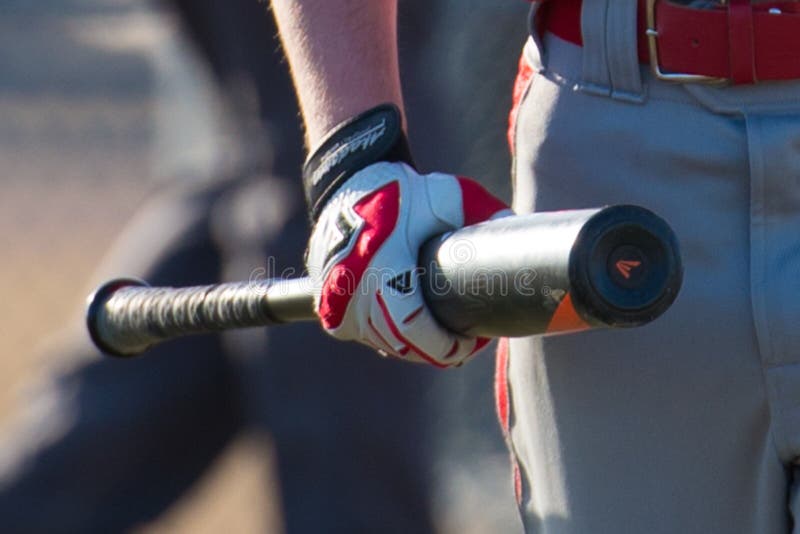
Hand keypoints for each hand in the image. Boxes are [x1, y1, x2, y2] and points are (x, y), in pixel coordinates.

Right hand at [306, 162, 508, 366]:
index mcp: (382, 265)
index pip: (413, 327)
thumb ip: (484, 213)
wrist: (348, 183)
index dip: (443, 345)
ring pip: (381, 342)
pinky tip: (408, 334)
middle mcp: (352, 289)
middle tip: (462, 345)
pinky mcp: (328, 303)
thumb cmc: (402, 192)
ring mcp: (335, 300)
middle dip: (434, 351)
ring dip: (412, 347)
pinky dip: (386, 337)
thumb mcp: (448, 195)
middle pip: (400, 343)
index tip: (469, 342)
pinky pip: (362, 333)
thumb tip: (523, 235)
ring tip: (441, 338)